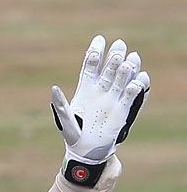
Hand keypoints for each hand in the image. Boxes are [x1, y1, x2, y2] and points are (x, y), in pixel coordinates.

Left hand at [50, 36, 149, 185]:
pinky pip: (134, 93)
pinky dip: (137, 85)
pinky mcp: (125, 108)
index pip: (91, 64)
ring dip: (128, 66)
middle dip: (115, 55)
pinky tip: (137, 81)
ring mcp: (114, 97)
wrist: (88, 152)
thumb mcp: (65, 120)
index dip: (96, 51)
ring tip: (130, 61)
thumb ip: (61, 104)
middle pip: (110, 66)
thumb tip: (54, 88)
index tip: (100, 39)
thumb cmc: (74, 136)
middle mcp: (101, 89)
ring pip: (124, 76)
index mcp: (86, 88)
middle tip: (120, 46)